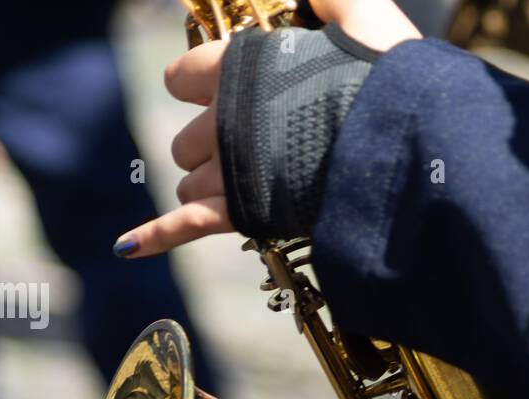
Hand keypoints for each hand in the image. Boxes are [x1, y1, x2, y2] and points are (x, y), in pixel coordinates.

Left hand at [113, 1, 419, 258]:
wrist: (400, 146)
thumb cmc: (386, 81)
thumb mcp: (365, 19)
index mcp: (236, 67)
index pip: (180, 78)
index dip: (202, 89)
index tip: (233, 96)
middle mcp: (221, 117)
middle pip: (187, 141)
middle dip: (213, 149)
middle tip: (260, 153)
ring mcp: (228, 168)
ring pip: (190, 184)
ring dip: (213, 188)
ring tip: (253, 191)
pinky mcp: (242, 211)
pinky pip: (185, 225)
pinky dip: (156, 236)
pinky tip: (128, 246)